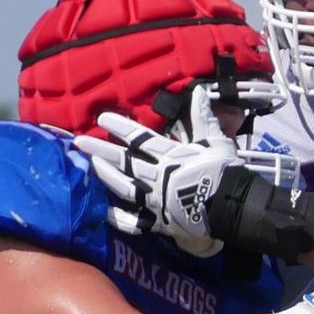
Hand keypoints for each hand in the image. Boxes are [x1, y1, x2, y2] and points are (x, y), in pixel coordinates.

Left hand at [74, 85, 241, 257]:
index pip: (140, 138)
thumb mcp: (216, 140)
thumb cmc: (225, 171)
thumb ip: (203, 118)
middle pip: (125, 161)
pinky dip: (119, 217)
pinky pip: (135, 220)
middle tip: (80, 142)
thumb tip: (197, 92)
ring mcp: (156, 200)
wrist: (234, 206)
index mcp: (171, 155)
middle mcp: (158, 176)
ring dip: (106, 175)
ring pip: (124, 187)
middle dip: (102, 150)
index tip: (102, 118)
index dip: (121, 127)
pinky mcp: (160, 221)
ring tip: (91, 165)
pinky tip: (103, 210)